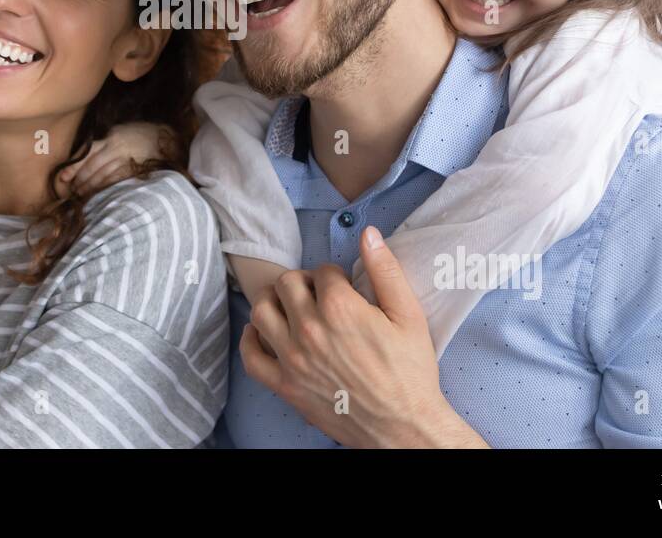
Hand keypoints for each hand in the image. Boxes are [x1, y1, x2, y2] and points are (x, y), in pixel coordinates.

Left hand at [56, 121, 176, 196]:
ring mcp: (126, 159)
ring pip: (103, 175)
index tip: (63, 176)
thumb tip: (86, 157)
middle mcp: (116, 147)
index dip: (74, 166)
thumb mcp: (121, 132)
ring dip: (90, 186)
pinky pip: (116, 180)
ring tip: (81, 194)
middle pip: (92, 166)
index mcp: (111, 137)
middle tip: (72, 190)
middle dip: (80, 180)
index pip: (87, 152)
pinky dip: (106, 187)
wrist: (166, 137)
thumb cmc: (141, 134)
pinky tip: (99, 193)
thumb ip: (106, 143)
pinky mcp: (135, 168)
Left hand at [240, 226, 486, 447]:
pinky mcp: (285, 386)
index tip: (344, 288)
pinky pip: (251, 356)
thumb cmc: (410, 372)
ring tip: (293, 309)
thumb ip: (385, 270)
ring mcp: (292, 359)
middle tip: (318, 296)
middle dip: (302, 283)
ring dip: (274, 303)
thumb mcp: (408, 315)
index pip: (321, 271)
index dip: (334, 276)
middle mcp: (309, 330)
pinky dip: (252, 339)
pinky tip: (266, 333)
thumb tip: (368, 234)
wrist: (404, 427)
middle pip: (287, 284)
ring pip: (261, 311)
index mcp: (340, 308)